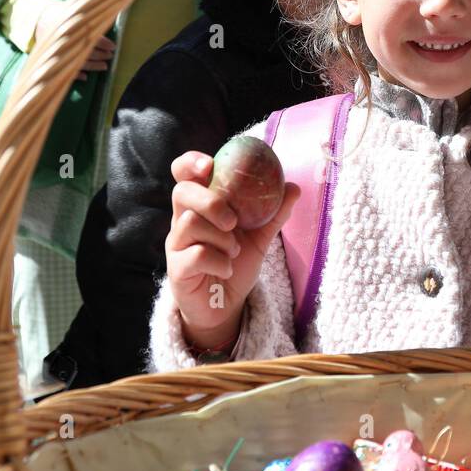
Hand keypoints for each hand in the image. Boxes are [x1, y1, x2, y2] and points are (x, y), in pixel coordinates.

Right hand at [33, 0, 113, 82]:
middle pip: (87, 51)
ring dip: (94, 66)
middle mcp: (66, 42)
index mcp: (70, 28)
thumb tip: (106, 20)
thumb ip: (86, 19)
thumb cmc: (59, 16)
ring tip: (104, 66)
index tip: (113, 46)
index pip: (90, 37)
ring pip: (79, 63)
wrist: (37, 21)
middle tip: (110, 56)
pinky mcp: (54, 60)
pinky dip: (76, 75)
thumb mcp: (72, 12)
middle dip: (101, 55)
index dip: (103, 42)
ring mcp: (59, 52)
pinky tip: (85, 77)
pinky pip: (65, 71)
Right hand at [165, 150, 299, 350]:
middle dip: (211, 201)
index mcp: (200, 206)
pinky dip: (219, 261)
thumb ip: (273, 214)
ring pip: (190, 223)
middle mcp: (182, 221)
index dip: (191, 162)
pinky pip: (195, 255)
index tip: (209, 165)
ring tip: (235, 251)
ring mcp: (176, 245)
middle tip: (233, 221)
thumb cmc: (234, 266)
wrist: (225, 307)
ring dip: (221, 237)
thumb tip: (294, 187)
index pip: (184, 174)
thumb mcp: (258, 238)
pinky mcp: (177, 269)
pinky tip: (227, 270)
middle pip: (182, 192)